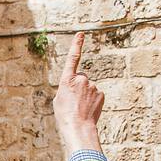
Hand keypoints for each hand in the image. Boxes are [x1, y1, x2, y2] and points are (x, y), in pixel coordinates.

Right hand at [53, 33, 105, 157]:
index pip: (72, 59)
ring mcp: (93, 85)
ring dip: (85, 95)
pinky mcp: (100, 93)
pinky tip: (88, 109)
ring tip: (80, 108)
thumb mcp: (59, 99)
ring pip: (88, 87)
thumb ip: (68, 87)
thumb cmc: (64, 115)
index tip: (81, 34)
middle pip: (80, 78)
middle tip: (73, 102)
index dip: (76, 45)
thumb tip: (78, 84)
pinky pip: (95, 94)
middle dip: (78, 86)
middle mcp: (81, 79)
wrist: (78, 127)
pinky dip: (92, 100)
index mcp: (67, 80)